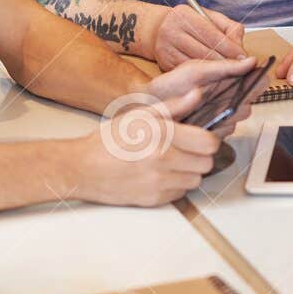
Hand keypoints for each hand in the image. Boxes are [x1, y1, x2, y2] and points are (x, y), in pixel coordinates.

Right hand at [82, 88, 223, 206]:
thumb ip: (173, 105)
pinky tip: (161, 175)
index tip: (201, 138)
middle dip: (201, 156)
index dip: (209, 140)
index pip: (208, 143)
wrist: (83, 168)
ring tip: (173, 162)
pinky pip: (180, 193)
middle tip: (187, 150)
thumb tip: (198, 93)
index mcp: (161, 133)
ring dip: (190, 172)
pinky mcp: (154, 199)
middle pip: (206, 163)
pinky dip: (176, 185)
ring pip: (195, 180)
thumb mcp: (139, 115)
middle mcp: (163, 159)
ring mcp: (159, 182)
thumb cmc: (109, 140)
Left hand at [145, 55, 258, 137]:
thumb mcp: (197, 70)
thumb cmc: (172, 84)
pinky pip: (226, 131)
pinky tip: (204, 119)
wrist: (150, 104)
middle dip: (244, 98)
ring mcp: (222, 116)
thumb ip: (225, 66)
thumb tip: (252, 60)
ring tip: (214, 105)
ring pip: (239, 117)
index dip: (259, 80)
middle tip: (233, 93)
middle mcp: (229, 99)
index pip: (255, 81)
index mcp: (228, 81)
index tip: (258, 77)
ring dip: (230, 111)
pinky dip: (218, 125)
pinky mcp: (214, 132)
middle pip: (251, 101)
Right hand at [150, 3, 244, 69]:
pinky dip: (204, 76)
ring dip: (217, 72)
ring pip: (198, 65)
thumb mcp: (209, 18)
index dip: (231, 49)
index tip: (245, 59)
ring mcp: (165, 48)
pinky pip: (190, 73)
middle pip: (206, 52)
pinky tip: (214, 77)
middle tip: (241, 69)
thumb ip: (229, 28)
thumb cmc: (192, 23)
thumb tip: (241, 49)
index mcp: (184, 15)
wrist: (160, 30)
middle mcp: (171, 30)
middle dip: (226, 62)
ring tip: (230, 73)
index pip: (213, 35)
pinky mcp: (164, 64)